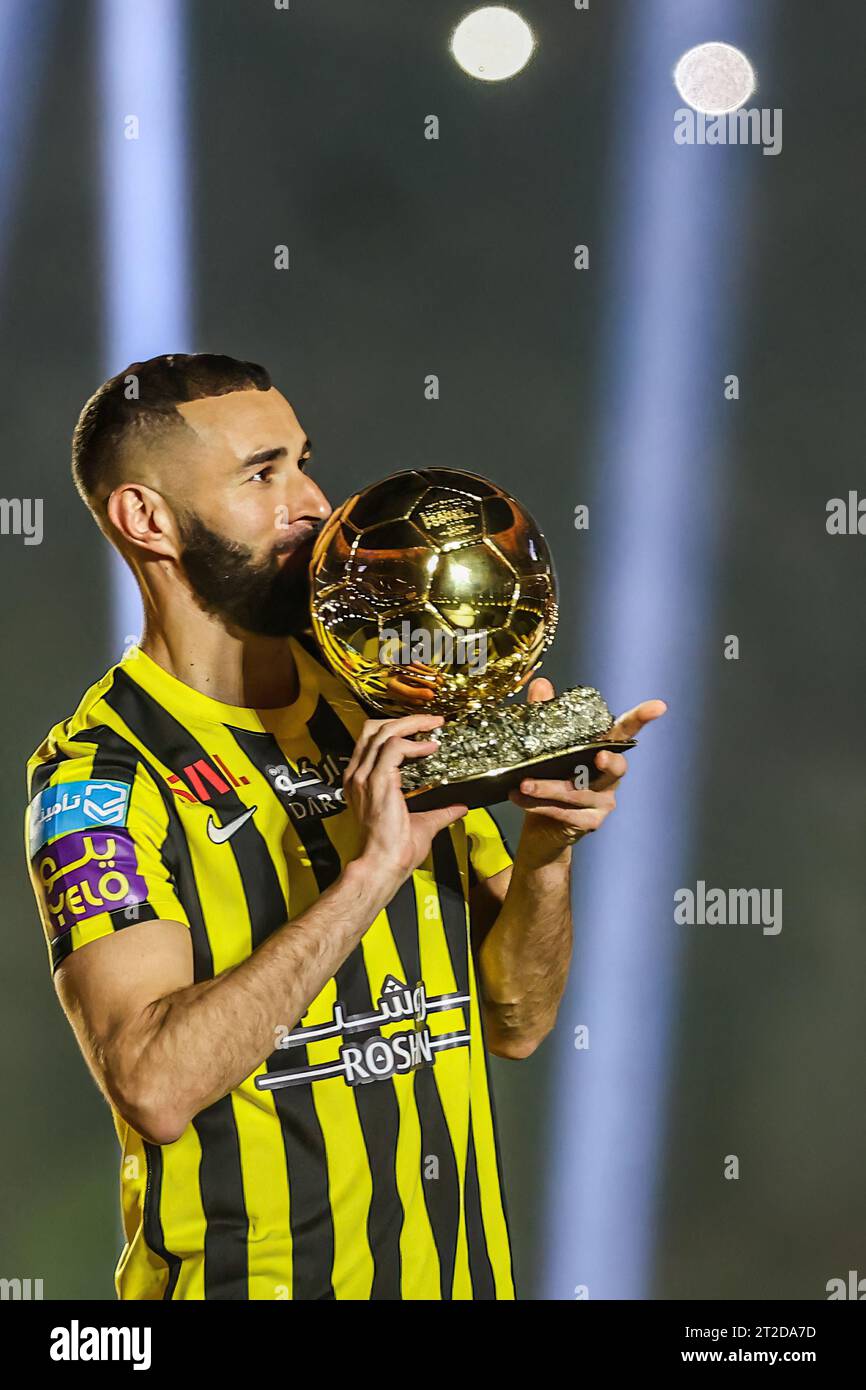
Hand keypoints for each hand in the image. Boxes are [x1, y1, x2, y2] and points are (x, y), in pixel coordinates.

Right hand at [343, 712, 467, 893]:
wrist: (382, 865)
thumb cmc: (394, 851)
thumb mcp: (422, 823)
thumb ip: (439, 812)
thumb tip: (460, 807)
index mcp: (361, 781)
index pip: (372, 741)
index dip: (397, 729)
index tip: (423, 729)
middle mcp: (358, 775)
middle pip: (374, 729)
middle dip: (404, 719)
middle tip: (431, 720)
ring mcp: (365, 776)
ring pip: (383, 732)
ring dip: (411, 724)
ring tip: (434, 725)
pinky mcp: (377, 781)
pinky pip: (393, 748)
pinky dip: (413, 743)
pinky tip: (430, 747)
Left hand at [507, 677, 666, 852]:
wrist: (541, 827)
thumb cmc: (550, 779)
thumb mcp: (543, 746)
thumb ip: (543, 715)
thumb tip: (541, 684)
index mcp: (603, 750)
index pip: (625, 732)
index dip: (642, 718)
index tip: (658, 706)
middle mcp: (609, 777)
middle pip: (617, 767)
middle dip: (610, 761)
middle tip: (599, 756)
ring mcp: (603, 802)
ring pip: (580, 793)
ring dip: (549, 787)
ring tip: (524, 783)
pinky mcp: (589, 822)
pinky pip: (565, 813)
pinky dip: (539, 805)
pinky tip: (519, 798)